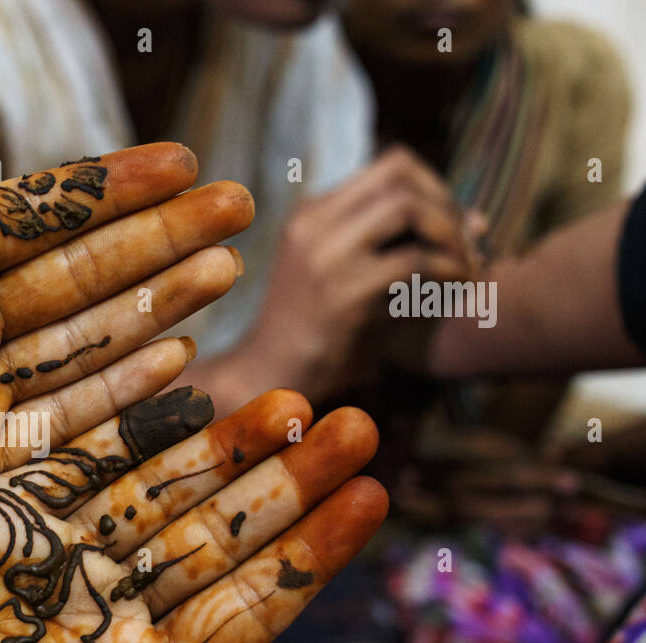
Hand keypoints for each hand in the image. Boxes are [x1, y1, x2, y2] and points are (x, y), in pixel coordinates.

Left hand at [0, 144, 252, 611]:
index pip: (13, 219)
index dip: (93, 191)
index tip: (172, 163)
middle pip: (68, 274)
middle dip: (154, 239)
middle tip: (234, 204)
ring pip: (79, 341)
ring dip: (156, 307)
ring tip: (227, 268)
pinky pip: (60, 423)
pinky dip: (120, 393)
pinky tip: (179, 358)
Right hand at [0, 387, 386, 642]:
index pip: (244, 613)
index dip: (308, 558)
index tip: (373, 500)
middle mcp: (104, 612)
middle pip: (216, 539)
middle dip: (288, 486)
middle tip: (358, 426)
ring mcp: (54, 559)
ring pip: (157, 492)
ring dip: (224, 448)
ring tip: (293, 400)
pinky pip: (73, 457)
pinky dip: (126, 422)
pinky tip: (186, 382)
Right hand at [205, 146, 479, 408]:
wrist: (269, 375)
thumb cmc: (320, 331)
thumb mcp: (347, 273)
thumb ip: (395, 244)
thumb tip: (475, 220)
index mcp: (312, 213)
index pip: (392, 165)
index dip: (437, 185)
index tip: (454, 223)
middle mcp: (314, 223)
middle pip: (401, 175)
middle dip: (447, 204)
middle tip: (468, 243)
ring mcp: (325, 256)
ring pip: (406, 206)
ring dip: (448, 232)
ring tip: (463, 265)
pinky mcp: (342, 292)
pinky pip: (413, 259)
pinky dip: (447, 269)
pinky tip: (455, 286)